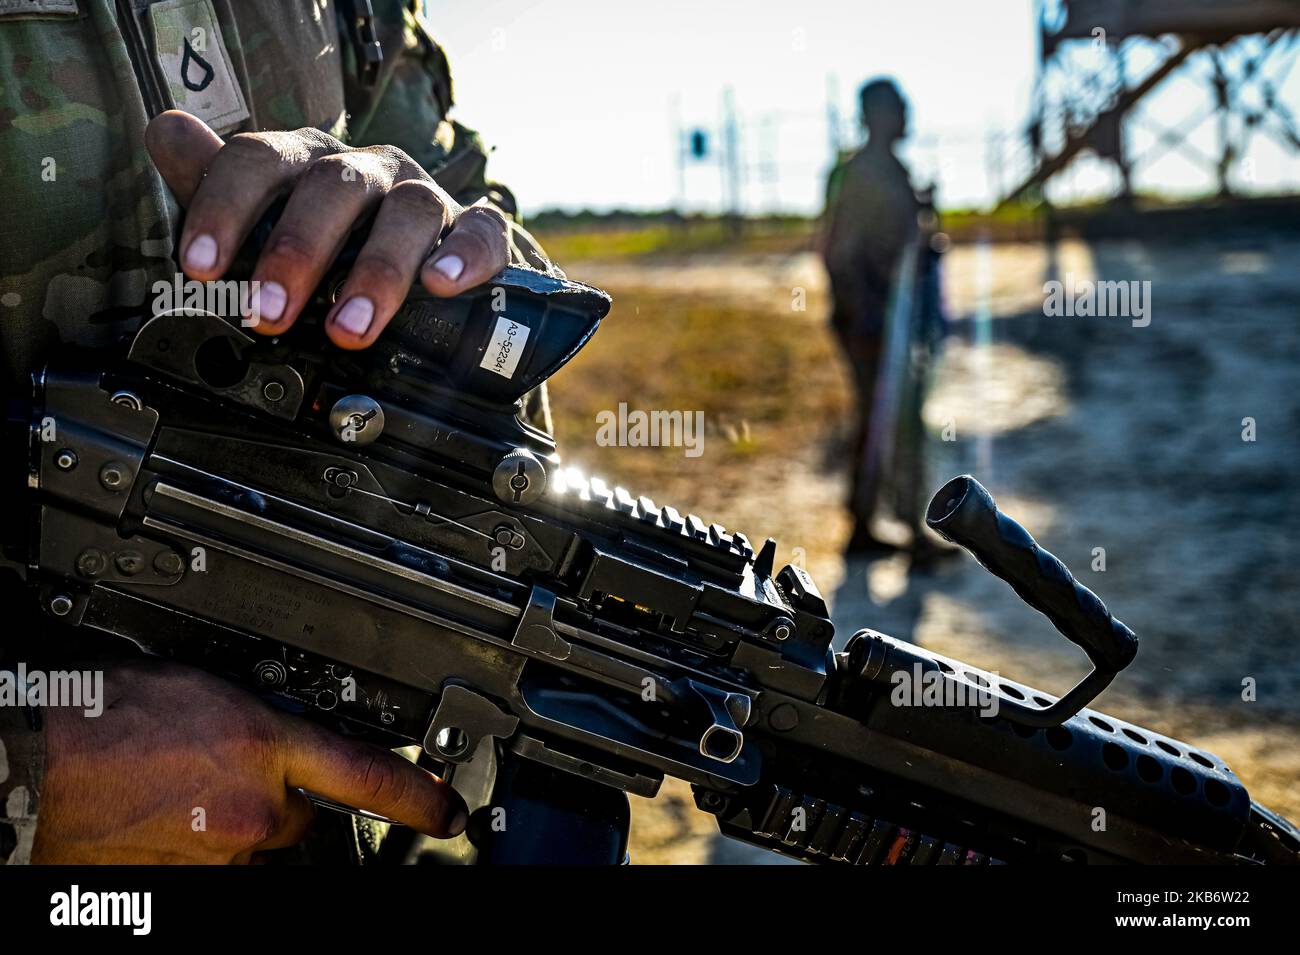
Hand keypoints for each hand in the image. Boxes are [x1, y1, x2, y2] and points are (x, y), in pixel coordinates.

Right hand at [32, 661, 466, 863]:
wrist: (44, 747)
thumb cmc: (112, 711)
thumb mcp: (213, 697)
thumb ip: (266, 729)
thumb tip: (290, 749)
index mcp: (265, 745)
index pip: (366, 776)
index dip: (417, 799)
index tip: (446, 814)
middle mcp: (253, 809)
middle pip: (299, 824)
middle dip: (276, 807)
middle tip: (222, 780)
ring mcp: (220, 854)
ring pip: (255, 853)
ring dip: (232, 835)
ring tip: (177, 801)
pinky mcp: (186, 886)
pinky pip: (216, 874)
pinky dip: (198, 855)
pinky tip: (163, 826)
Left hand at [144, 110, 510, 349]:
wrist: (436, 270)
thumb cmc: (345, 249)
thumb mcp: (273, 225)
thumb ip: (219, 189)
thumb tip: (168, 133)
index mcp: (309, 163)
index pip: (260, 160)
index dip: (225, 209)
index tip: (199, 267)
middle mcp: (367, 170)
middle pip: (332, 186)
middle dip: (297, 251)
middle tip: (269, 313)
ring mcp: (426, 197)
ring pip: (406, 210)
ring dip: (376, 270)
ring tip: (349, 328)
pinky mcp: (477, 229)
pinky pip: (479, 230)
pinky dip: (462, 255)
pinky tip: (440, 285)